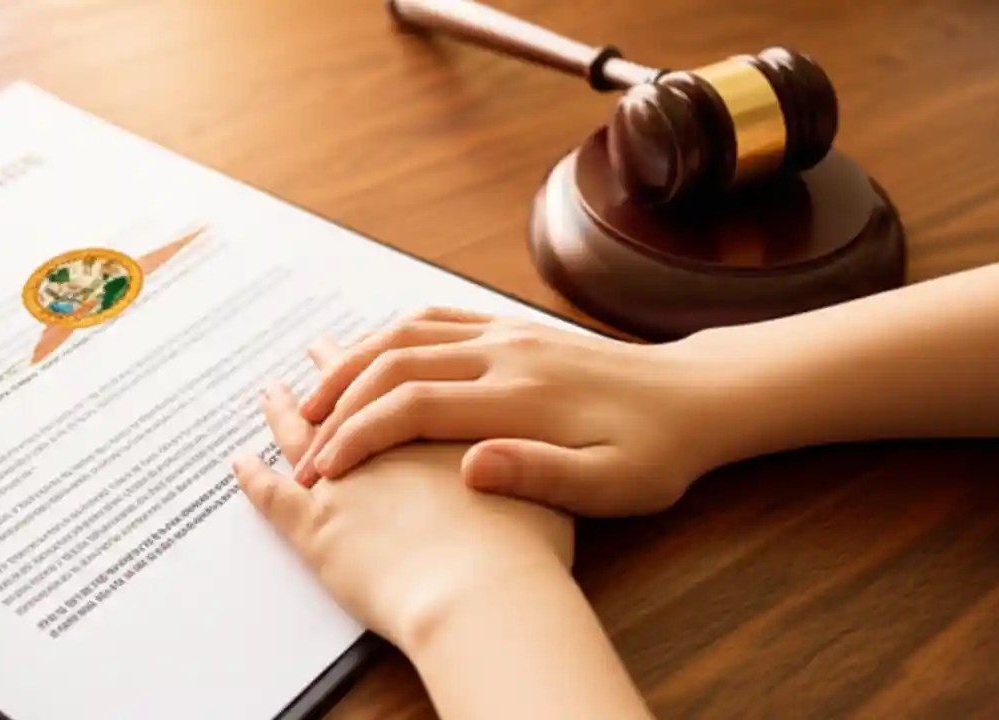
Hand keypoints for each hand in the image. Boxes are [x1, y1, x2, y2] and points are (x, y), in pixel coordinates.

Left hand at [232, 340, 573, 650]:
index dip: (387, 356)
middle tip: (315, 349)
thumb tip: (506, 412)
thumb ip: (532, 442)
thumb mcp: (572, 474)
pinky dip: (253, 478)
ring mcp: (345, 482)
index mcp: (449, 418)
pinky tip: (240, 465)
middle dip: (336, 368)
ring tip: (273, 390)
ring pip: (307, 427)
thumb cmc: (538, 545)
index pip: (408, 368)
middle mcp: (390, 440)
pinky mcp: (316, 529)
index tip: (379, 345)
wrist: (495, 600)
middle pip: (354, 387)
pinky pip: (271, 496)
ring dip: (291, 406)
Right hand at [293, 307, 733, 516]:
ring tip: (313, 397)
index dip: (359, 436)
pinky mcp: (511, 327)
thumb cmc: (657, 452)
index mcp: (521, 396)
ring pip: (407, 332)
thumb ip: (541, 474)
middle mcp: (504, 353)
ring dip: (352, 361)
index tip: (323, 472)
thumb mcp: (613, 483)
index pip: (414, 407)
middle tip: (302, 442)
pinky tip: (369, 356)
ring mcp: (506, 333)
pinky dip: (390, 335)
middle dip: (339, 400)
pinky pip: (436, 317)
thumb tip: (469, 468)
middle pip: (396, 362)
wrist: (696, 397)